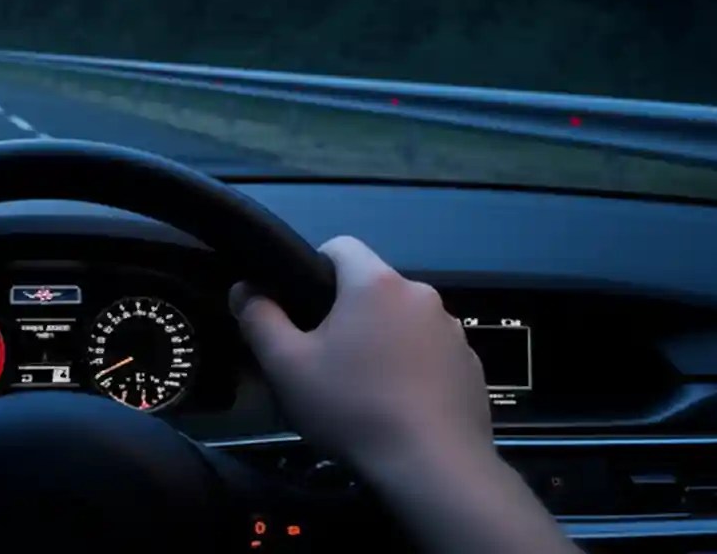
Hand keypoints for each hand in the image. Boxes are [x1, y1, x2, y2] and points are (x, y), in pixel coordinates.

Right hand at [231, 236, 492, 476]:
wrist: (433, 468)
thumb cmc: (352, 408)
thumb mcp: (286, 366)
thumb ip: (259, 318)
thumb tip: (245, 289)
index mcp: (376, 283)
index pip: (340, 246)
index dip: (313, 269)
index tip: (301, 310)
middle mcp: (422, 295)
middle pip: (373, 288)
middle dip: (348, 313)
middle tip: (324, 358)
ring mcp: (453, 332)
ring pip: (403, 321)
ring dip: (383, 340)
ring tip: (364, 389)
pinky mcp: (470, 367)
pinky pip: (430, 353)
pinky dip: (413, 368)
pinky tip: (399, 406)